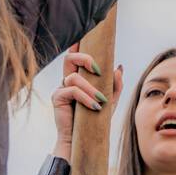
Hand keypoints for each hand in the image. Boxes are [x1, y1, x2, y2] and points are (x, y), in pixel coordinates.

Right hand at [51, 45, 122, 159]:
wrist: (83, 139)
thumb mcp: (111, 101)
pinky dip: (85, 97)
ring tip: (101, 101)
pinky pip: (71, 90)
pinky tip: (94, 106)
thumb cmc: (96, 119)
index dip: (78, 45)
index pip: (77, 57)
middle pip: (70, 59)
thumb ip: (115, 84)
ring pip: (74, 77)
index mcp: (80, 77)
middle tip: (98, 69)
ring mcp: (61, 88)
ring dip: (91, 88)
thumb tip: (118, 67)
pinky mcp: (57, 98)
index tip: (84, 35)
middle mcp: (68, 80)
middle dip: (84, 58)